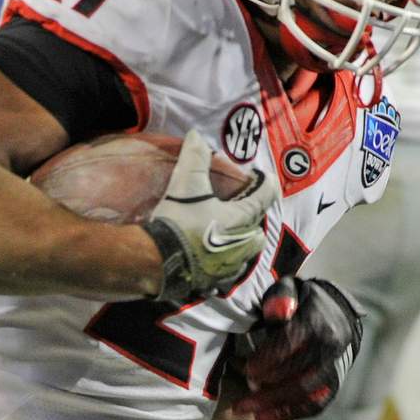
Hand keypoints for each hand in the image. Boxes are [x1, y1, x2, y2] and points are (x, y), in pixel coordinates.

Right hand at [143, 129, 271, 303]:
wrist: (154, 261)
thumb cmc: (177, 222)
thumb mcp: (185, 184)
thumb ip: (194, 157)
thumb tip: (196, 135)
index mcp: (241, 219)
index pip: (265, 196)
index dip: (265, 183)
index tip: (259, 176)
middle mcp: (241, 246)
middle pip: (257, 231)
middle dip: (252, 220)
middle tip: (239, 209)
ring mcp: (228, 268)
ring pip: (244, 255)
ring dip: (239, 244)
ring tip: (225, 235)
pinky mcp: (212, 283)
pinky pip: (225, 274)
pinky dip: (221, 264)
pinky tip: (209, 259)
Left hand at [226, 277, 363, 419]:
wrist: (335, 314)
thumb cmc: (300, 302)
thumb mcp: (288, 289)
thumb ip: (279, 298)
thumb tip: (277, 313)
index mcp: (316, 319)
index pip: (292, 341)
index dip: (268, 358)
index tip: (247, 369)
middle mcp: (330, 345)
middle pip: (299, 374)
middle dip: (266, 390)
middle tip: (238, 399)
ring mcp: (334, 366)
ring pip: (307, 393)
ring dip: (275, 406)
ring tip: (246, 411)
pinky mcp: (334, 383)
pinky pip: (315, 405)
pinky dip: (289, 414)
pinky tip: (264, 418)